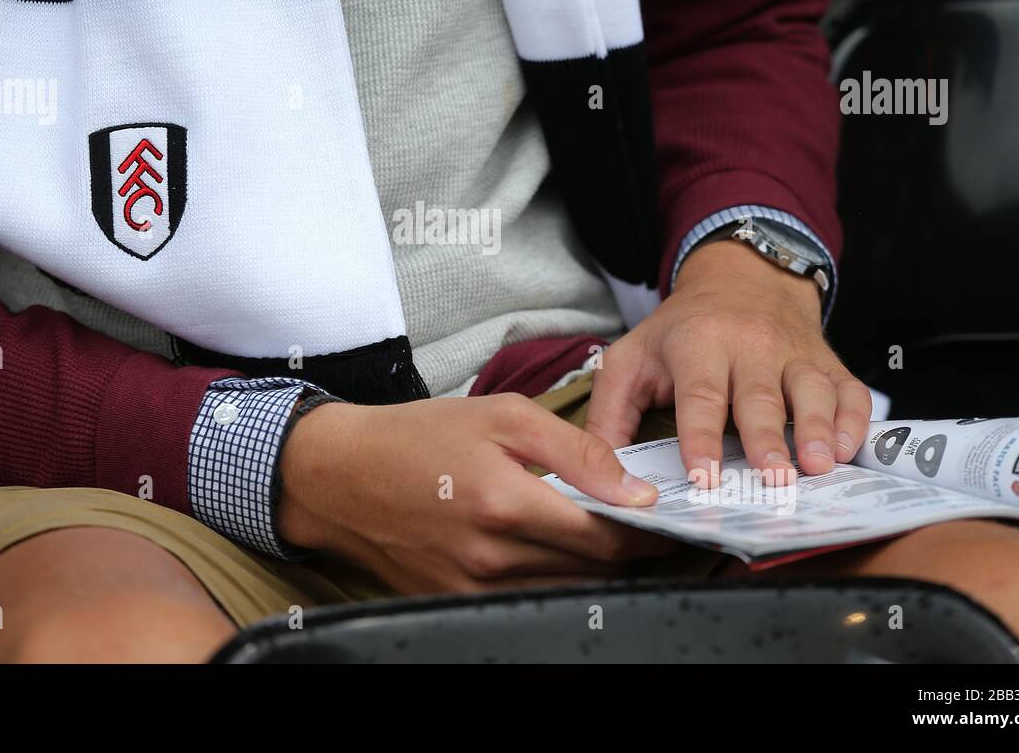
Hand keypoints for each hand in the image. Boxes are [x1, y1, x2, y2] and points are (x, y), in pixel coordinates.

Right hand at [276, 394, 676, 594]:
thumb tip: (635, 490)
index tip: (676, 522)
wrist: (342, 476)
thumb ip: (576, 450)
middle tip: (655, 528)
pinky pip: (531, 600)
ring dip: (599, 569)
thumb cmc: (420, 436)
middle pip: (592, 570)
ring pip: (568, 591)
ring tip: (612, 538)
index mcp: (505, 502)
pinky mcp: (459, 601)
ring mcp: (474, 586)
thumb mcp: (502, 416)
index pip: (605, 536)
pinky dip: (558, 580)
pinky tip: (562, 553)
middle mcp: (491, 555)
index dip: (650, 533)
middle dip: (632, 551)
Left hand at [586, 240, 871, 485]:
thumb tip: (598, 472)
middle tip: (773, 480)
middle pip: (759, 396)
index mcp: (697, 345)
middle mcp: (750, 346)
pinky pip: (850, 390)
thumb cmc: (679, 332)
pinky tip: (849, 450)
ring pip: (810, 390)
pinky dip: (855, 420)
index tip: (704, 477)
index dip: (702, 436)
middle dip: (766, 439)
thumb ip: (610, 413)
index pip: (700, 395)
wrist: (741, 278)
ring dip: (818, 429)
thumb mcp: (631, 358)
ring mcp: (794, 353)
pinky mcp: (828, 363)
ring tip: (819, 467)